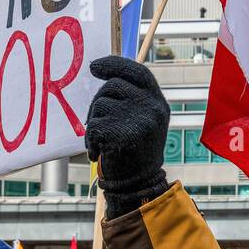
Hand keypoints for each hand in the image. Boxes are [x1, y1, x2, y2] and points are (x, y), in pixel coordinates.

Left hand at [85, 56, 169, 197]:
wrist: (139, 183)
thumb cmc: (135, 150)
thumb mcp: (144, 120)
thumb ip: (132, 98)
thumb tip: (106, 74)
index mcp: (158, 102)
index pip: (138, 71)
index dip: (115, 64)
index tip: (94, 67)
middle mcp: (152, 108)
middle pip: (112, 86)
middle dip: (97, 101)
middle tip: (96, 121)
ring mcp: (138, 120)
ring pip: (100, 104)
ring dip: (93, 122)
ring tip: (102, 141)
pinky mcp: (122, 135)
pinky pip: (93, 126)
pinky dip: (90, 140)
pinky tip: (100, 151)